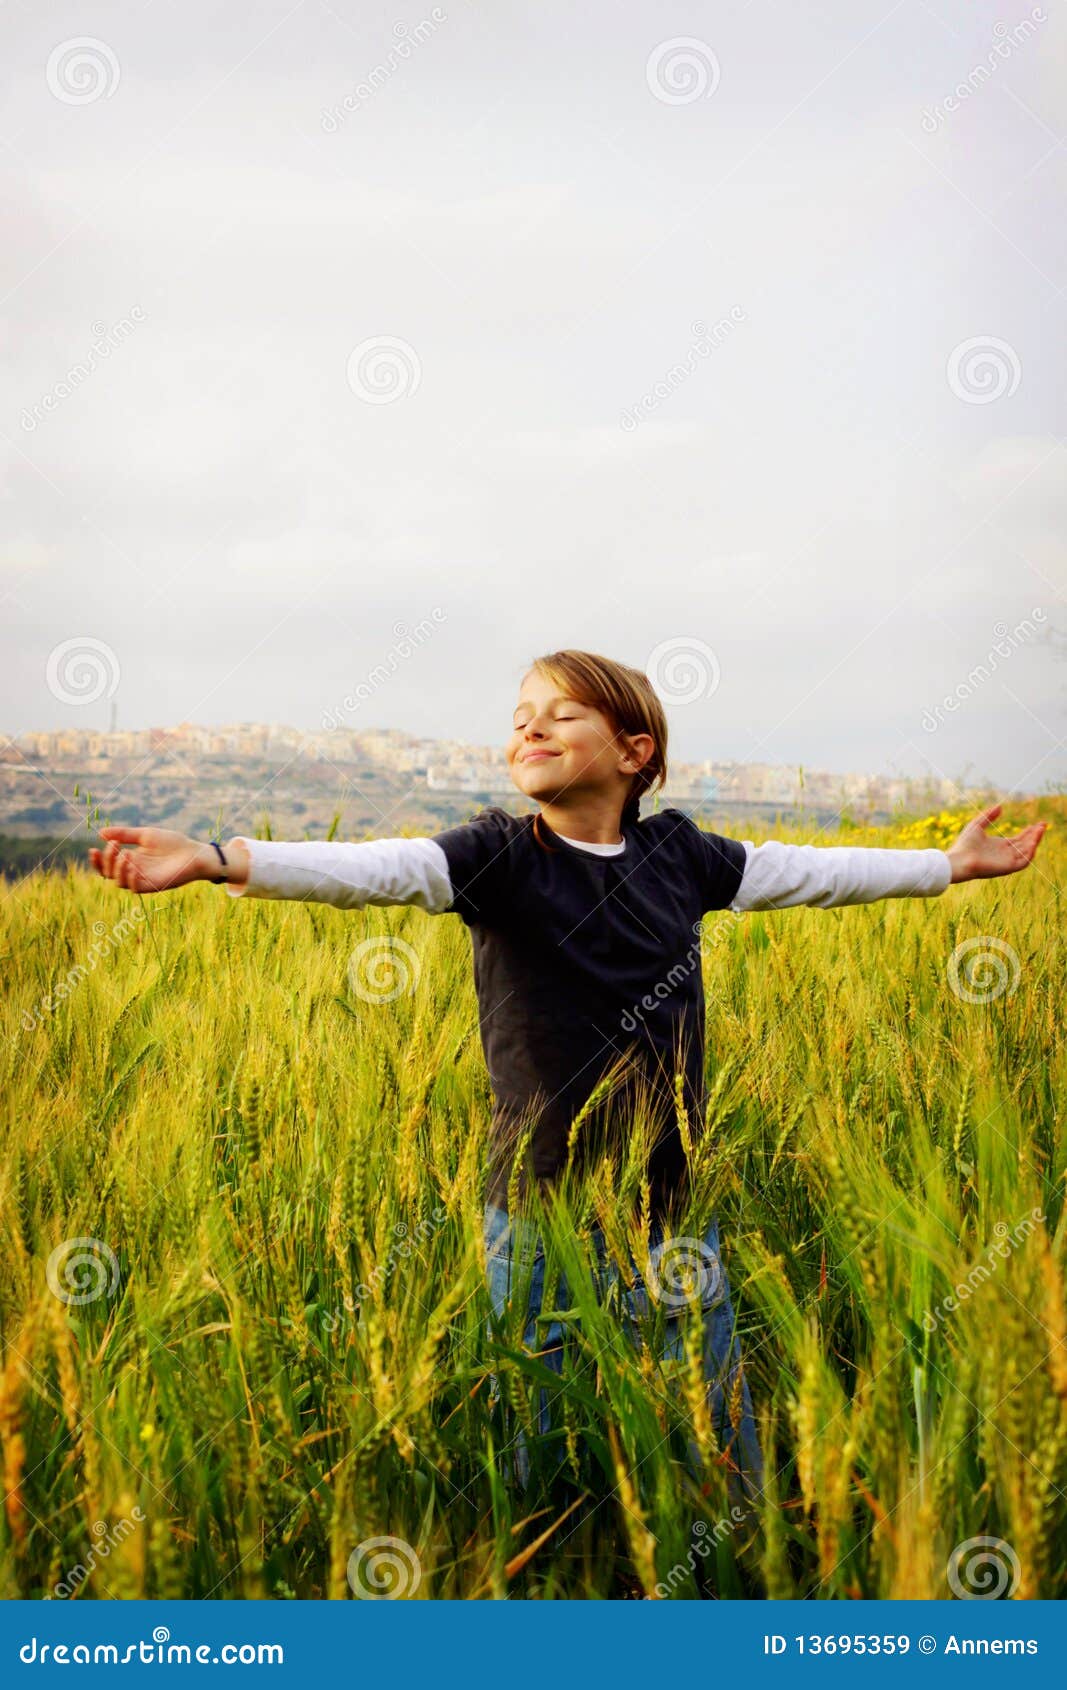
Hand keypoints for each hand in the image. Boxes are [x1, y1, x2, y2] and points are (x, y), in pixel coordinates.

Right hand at [89, 826, 216, 892]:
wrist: (194, 852)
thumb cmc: (173, 843)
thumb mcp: (145, 835)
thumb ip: (124, 834)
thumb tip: (100, 833)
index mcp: (131, 860)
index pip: (107, 865)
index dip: (97, 860)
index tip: (93, 848)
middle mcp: (134, 872)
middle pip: (109, 874)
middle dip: (107, 860)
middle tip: (115, 845)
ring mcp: (143, 880)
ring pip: (119, 882)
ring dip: (118, 868)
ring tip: (125, 853)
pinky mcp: (153, 886)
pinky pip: (135, 888)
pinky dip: (130, 878)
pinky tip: (132, 866)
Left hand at [945, 804, 1049, 883]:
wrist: (958, 860)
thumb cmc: (964, 844)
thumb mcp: (977, 825)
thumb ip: (989, 816)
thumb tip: (1000, 806)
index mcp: (999, 846)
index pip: (1019, 839)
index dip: (1029, 832)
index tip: (1038, 824)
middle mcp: (1005, 855)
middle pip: (1025, 845)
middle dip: (1035, 835)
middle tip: (1043, 824)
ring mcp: (1007, 862)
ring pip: (1027, 852)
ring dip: (1035, 842)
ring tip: (1040, 830)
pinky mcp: (1007, 868)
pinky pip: (1023, 862)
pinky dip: (1030, 853)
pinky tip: (1033, 842)